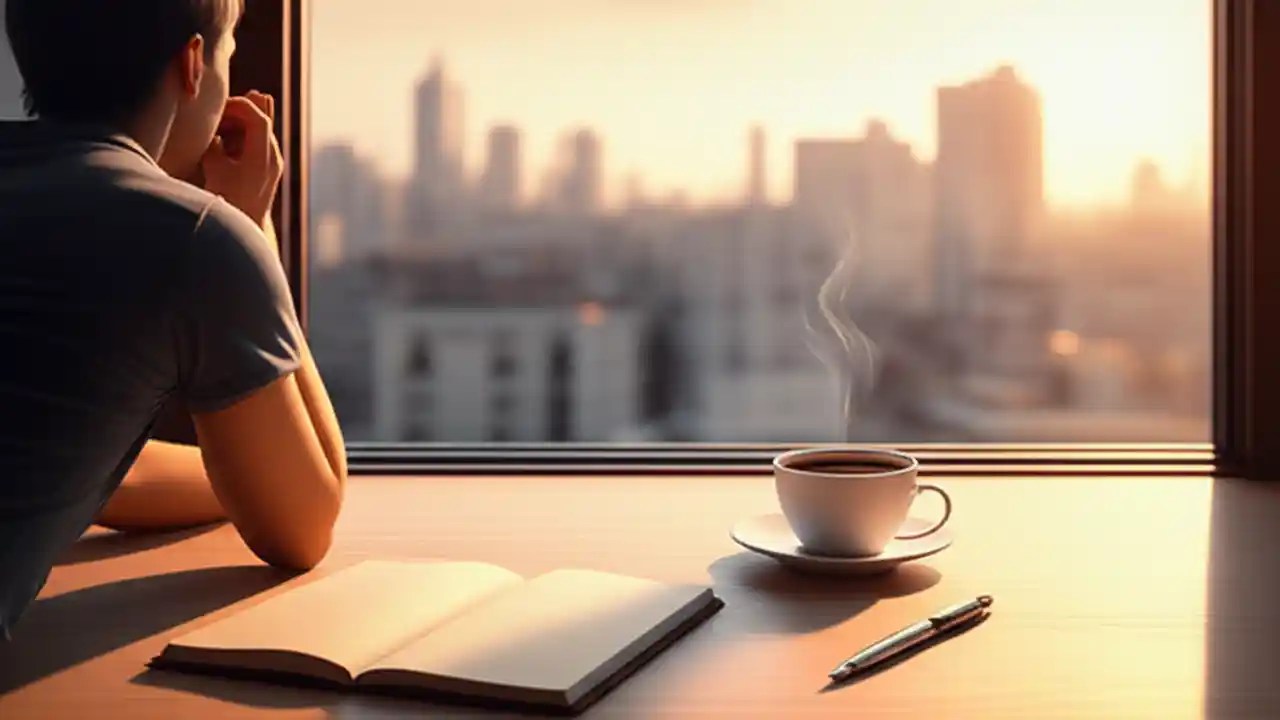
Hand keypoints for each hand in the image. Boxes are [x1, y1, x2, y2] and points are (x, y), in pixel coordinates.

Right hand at [202, 91, 283, 228]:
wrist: (245, 228)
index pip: (258, 117)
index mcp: (264, 157)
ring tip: (216, 126)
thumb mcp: (214, 168)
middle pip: (260, 120)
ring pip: (258, 129)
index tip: (217, 106)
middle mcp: (274, 157)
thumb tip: (212, 127)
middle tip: (214, 114)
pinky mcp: (266, 166)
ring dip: (237, 122)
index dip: (237, 105)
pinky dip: (240, 133)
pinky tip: (222, 137)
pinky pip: (256, 140)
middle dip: (236, 112)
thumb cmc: (228, 202)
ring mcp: (273, 162)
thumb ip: (214, 143)